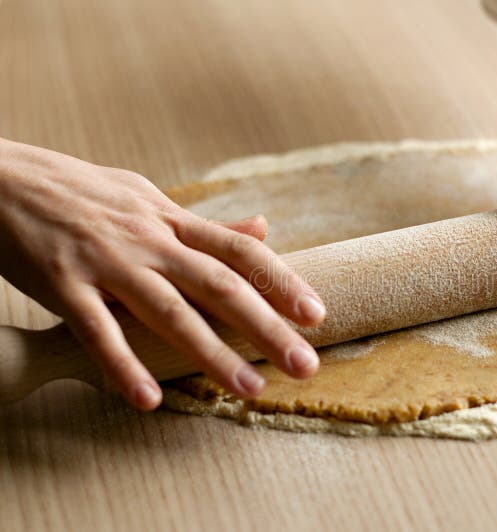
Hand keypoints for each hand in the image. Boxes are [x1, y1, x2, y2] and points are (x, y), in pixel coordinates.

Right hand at [0, 139, 325, 408]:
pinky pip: (97, 330)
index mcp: (171, 219)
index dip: (282, 282)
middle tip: (305, 365)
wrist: (0, 174)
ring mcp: (106, 260)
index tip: (316, 315)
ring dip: (213, 352)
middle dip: (266, 326)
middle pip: (220, 285)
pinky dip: (123, 365)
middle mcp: (148, 239)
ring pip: (169, 311)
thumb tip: (264, 226)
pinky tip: (149, 399)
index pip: (241, 251)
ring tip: (251, 388)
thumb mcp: (149, 198)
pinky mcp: (62, 282)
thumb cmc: (82, 192)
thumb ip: (205, 224)